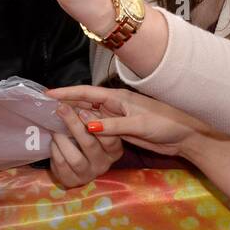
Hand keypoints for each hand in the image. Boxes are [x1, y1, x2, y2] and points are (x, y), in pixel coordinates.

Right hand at [48, 84, 217, 157]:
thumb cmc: (166, 124)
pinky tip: (76, 132)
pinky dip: (85, 128)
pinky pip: (99, 127)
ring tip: (53, 118)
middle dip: (65, 102)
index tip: (47, 94)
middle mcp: (115, 105)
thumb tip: (88, 127)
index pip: (86, 94)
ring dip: (73, 115)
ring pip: (90, 115)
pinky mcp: (122, 129)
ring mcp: (118, 116)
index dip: (66, 93)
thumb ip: (114, 126)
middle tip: (43, 107)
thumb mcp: (140, 124)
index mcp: (118, 98)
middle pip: (85, 102)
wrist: (186, 135)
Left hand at [48, 104, 123, 188]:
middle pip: (90, 145)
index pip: (111, 139)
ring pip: (75, 158)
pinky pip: (62, 165)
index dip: (96, 125)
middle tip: (62, 109)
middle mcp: (103, 164)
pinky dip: (55, 150)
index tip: (83, 110)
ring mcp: (88, 174)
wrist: (74, 163)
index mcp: (114, 150)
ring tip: (55, 128)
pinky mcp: (73, 180)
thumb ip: (89, 118)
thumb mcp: (93, 129)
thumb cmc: (86, 139)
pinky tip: (53, 141)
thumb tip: (74, 99)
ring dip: (62, 140)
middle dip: (74, 125)